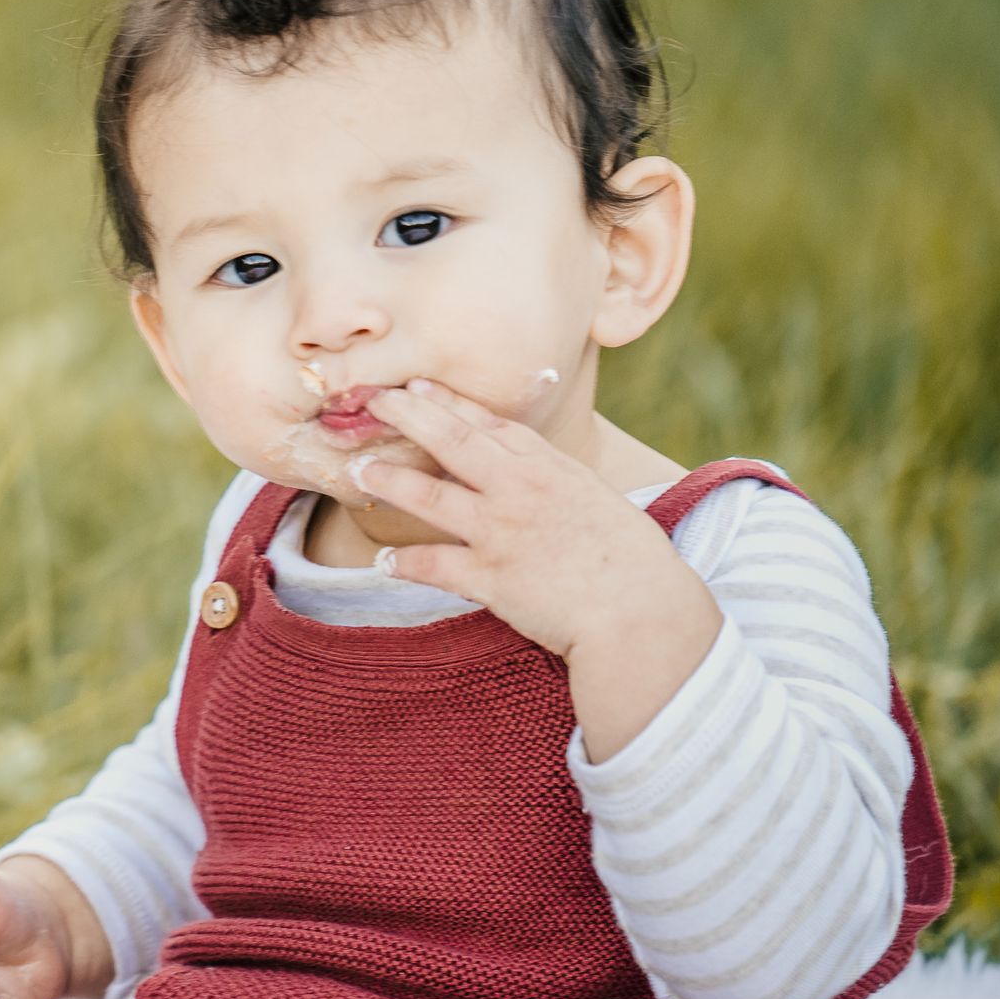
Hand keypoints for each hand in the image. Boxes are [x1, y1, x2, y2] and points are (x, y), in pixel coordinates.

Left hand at [351, 380, 709, 661]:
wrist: (642, 612)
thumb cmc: (632, 560)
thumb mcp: (600, 501)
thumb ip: (562, 482)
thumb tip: (541, 473)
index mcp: (551, 468)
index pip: (490, 425)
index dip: (450, 403)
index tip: (418, 387)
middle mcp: (520, 490)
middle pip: (452, 441)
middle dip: (408, 416)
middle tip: (373, 400)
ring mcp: (501, 531)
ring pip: (431, 495)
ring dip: (390, 479)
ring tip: (357, 468)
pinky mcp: (491, 577)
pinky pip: (435, 565)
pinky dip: (406, 563)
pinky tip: (383, 561)